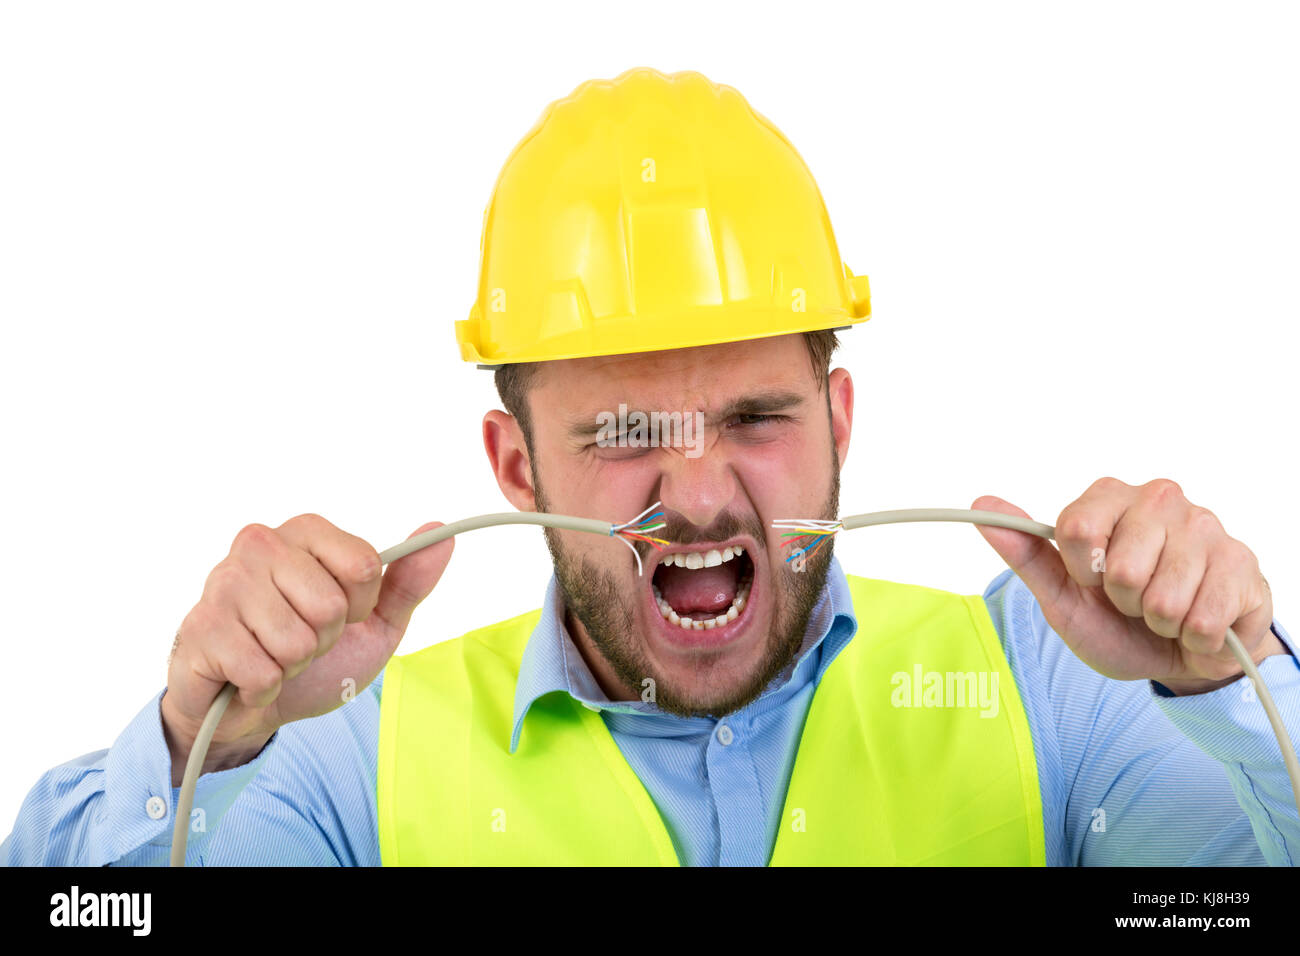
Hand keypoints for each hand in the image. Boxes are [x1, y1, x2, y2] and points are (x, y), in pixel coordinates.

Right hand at [161, 514, 452, 783]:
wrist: (254, 706)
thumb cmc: (316, 658)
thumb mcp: (375, 622)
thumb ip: (409, 581)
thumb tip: (441, 534)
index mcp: (306, 532)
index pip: (363, 566)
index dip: (359, 606)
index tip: (341, 615)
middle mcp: (260, 543)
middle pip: (330, 605)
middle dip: (323, 640)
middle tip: (301, 640)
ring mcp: (223, 582)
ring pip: (295, 642)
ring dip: (292, 665)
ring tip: (272, 656)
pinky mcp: (200, 628)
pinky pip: (261, 671)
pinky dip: (262, 687)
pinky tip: (246, 675)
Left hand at [972, 479, 1281, 694]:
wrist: (1178, 656)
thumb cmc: (1114, 621)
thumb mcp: (1060, 596)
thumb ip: (1024, 552)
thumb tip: (983, 506)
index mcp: (1107, 498)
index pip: (1077, 529)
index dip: (1081, 570)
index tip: (1091, 579)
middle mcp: (1159, 498)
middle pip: (1123, 569)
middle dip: (1123, 601)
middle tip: (1132, 601)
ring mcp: (1206, 527)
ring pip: (1164, 598)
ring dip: (1160, 621)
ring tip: (1164, 612)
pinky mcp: (1242, 563)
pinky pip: (1204, 618)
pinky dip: (1194, 636)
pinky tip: (1195, 623)